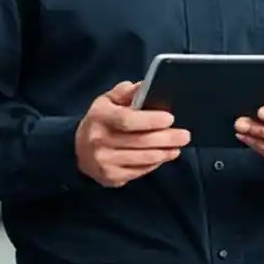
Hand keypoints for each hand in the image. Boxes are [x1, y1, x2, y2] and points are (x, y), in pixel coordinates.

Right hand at [75, 81, 191, 187]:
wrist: (78, 151)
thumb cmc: (99, 121)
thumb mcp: (107, 101)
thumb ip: (126, 92)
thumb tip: (145, 85)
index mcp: (100, 117)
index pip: (127, 120)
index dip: (151, 120)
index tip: (170, 118)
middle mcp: (100, 141)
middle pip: (140, 141)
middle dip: (166, 138)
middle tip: (185, 135)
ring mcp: (105, 161)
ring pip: (142, 158)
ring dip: (164, 153)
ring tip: (177, 146)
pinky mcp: (111, 177)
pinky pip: (139, 171)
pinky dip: (154, 163)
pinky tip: (163, 156)